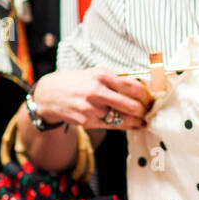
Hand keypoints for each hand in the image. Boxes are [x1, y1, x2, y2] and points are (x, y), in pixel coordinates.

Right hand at [31, 67, 152, 130]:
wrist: (48, 95)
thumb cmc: (76, 82)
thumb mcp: (95, 73)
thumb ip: (116, 79)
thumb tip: (140, 87)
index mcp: (101, 76)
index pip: (133, 87)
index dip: (145, 94)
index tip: (149, 97)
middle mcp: (96, 92)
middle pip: (131, 106)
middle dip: (144, 110)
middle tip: (148, 110)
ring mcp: (91, 109)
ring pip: (123, 119)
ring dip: (137, 121)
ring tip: (142, 120)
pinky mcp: (87, 122)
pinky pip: (113, 126)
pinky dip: (125, 126)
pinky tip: (132, 125)